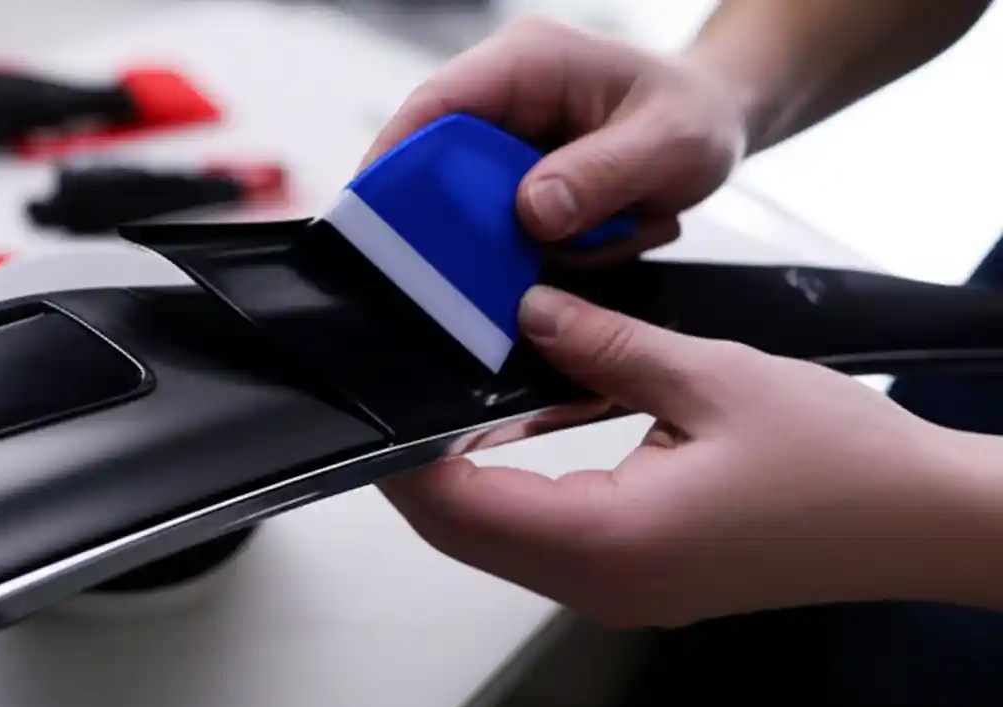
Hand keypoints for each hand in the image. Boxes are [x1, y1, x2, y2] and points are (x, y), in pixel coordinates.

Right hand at [361, 16, 750, 262]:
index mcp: (530, 61)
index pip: (437, 103)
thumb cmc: (698, 113)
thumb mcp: (670, 144)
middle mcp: (508, 96)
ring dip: (533, 243)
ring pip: (476, 209)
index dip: (394, 156)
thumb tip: (531, 211)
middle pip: (442, 166)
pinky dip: (549, 251)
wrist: (720, 120)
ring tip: (609, 233)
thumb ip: (603, 176)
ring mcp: (511, 139)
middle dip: (476, 222)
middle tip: (519, 260)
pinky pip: (506, 227)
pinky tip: (604, 236)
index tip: (371, 214)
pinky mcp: (521, 177)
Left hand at [381, 286, 1002, 627]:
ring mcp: (619, 591)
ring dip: (461, 480)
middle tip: (404, 392)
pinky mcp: (639, 577)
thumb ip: (604, 344)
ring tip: (443, 404)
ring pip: (499, 542)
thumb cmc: (838, 464)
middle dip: (419, 470)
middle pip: (466, 535)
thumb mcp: (710, 377)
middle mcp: (602, 584)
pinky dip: (511, 489)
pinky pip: (544, 540)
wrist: (915, 522)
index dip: (403, 461)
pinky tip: (511, 431)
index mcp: (610, 542)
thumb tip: (527, 315)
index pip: (459, 510)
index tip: (380, 403)